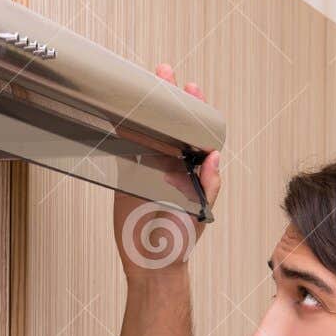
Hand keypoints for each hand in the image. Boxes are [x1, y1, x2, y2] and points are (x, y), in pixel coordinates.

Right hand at [113, 63, 222, 276]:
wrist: (151, 264)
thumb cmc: (180, 241)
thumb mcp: (200, 212)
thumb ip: (209, 185)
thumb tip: (216, 155)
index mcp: (191, 169)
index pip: (194, 132)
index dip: (194, 108)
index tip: (191, 88)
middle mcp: (170, 164)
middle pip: (169, 124)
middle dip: (167, 97)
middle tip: (163, 72)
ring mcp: (147, 169)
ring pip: (146, 132)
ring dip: (145, 108)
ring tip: (143, 84)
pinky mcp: (126, 177)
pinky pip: (123, 150)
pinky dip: (122, 131)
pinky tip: (120, 112)